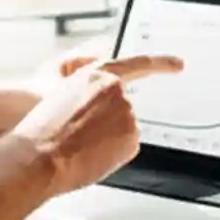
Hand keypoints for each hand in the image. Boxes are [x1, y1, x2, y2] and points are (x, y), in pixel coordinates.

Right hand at [12, 56, 182, 195]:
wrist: (40, 154)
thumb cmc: (42, 129)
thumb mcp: (62, 94)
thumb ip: (88, 93)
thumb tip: (99, 109)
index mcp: (98, 74)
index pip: (137, 64)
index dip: (161, 63)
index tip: (179, 64)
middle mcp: (117, 90)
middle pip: (123, 110)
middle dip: (107, 124)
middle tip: (80, 136)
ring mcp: (127, 113)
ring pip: (123, 131)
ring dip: (106, 140)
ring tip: (78, 145)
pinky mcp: (132, 136)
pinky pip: (124, 148)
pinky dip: (111, 155)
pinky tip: (89, 156)